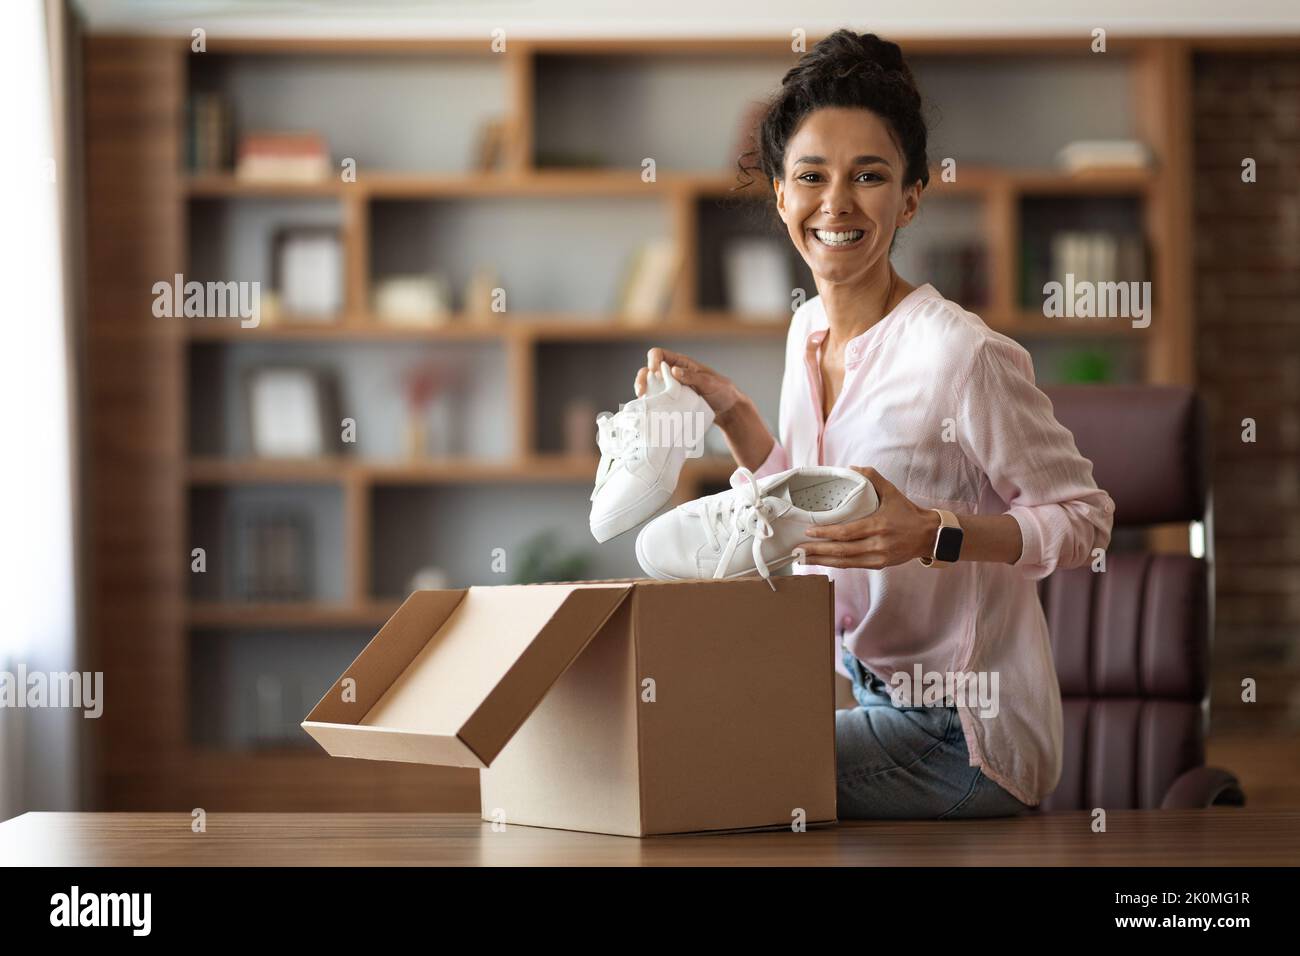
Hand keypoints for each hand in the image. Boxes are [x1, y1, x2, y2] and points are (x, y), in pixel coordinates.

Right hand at [635, 347, 744, 419]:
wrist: (728, 410)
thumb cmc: (722, 391)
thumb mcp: (710, 382)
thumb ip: (693, 376)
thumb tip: (674, 370)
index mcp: (682, 364)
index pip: (660, 354)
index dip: (653, 360)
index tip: (655, 373)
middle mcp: (673, 374)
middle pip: (649, 369)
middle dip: (642, 377)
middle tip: (642, 391)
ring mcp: (671, 388)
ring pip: (650, 384)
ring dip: (642, 390)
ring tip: (642, 400)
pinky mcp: (672, 401)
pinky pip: (656, 399)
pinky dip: (649, 402)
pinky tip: (648, 409)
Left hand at [798, 467, 939, 569]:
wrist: (928, 535)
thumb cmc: (907, 512)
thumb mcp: (892, 491)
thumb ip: (872, 478)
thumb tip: (852, 467)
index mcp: (879, 525)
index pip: (847, 531)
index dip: (826, 533)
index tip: (808, 531)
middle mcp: (878, 544)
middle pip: (842, 550)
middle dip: (817, 550)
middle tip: (797, 549)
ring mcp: (878, 557)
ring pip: (845, 562)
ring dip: (821, 561)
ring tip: (802, 559)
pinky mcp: (878, 565)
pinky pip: (852, 566)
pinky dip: (835, 564)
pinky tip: (821, 562)